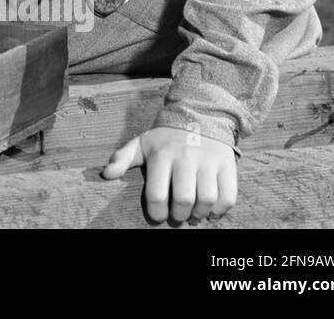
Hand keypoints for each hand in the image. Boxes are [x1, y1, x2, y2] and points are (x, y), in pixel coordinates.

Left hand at [102, 126, 237, 223]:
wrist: (199, 115)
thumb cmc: (165, 138)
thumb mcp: (141, 143)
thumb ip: (122, 158)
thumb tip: (105, 174)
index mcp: (161, 155)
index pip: (156, 193)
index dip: (156, 212)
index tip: (158, 217)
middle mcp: (185, 157)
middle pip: (184, 199)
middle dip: (179, 215)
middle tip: (177, 217)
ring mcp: (208, 161)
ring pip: (207, 199)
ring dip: (199, 214)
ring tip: (193, 215)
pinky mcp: (227, 164)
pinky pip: (228, 196)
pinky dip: (220, 210)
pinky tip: (211, 212)